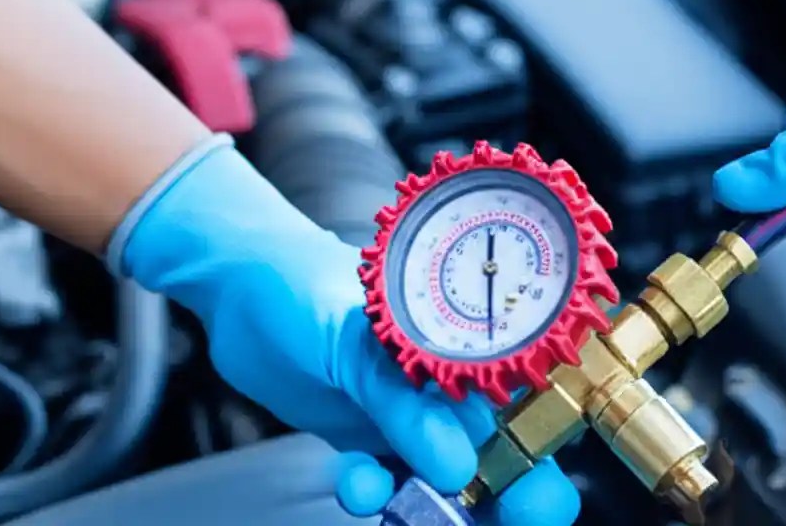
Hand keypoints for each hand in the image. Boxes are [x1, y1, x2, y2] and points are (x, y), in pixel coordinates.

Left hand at [110, 141, 577, 524]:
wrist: (240, 284)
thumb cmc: (308, 284)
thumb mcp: (361, 345)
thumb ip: (406, 408)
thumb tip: (456, 469)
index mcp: (477, 342)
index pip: (537, 400)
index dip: (545, 451)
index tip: (533, 495)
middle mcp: (458, 380)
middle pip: (507, 451)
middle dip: (506, 497)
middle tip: (480, 520)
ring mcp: (415, 412)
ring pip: (454, 478)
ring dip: (441, 508)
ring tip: (411, 511)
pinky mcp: (371, 435)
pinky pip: (389, 482)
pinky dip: (376, 495)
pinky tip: (358, 485)